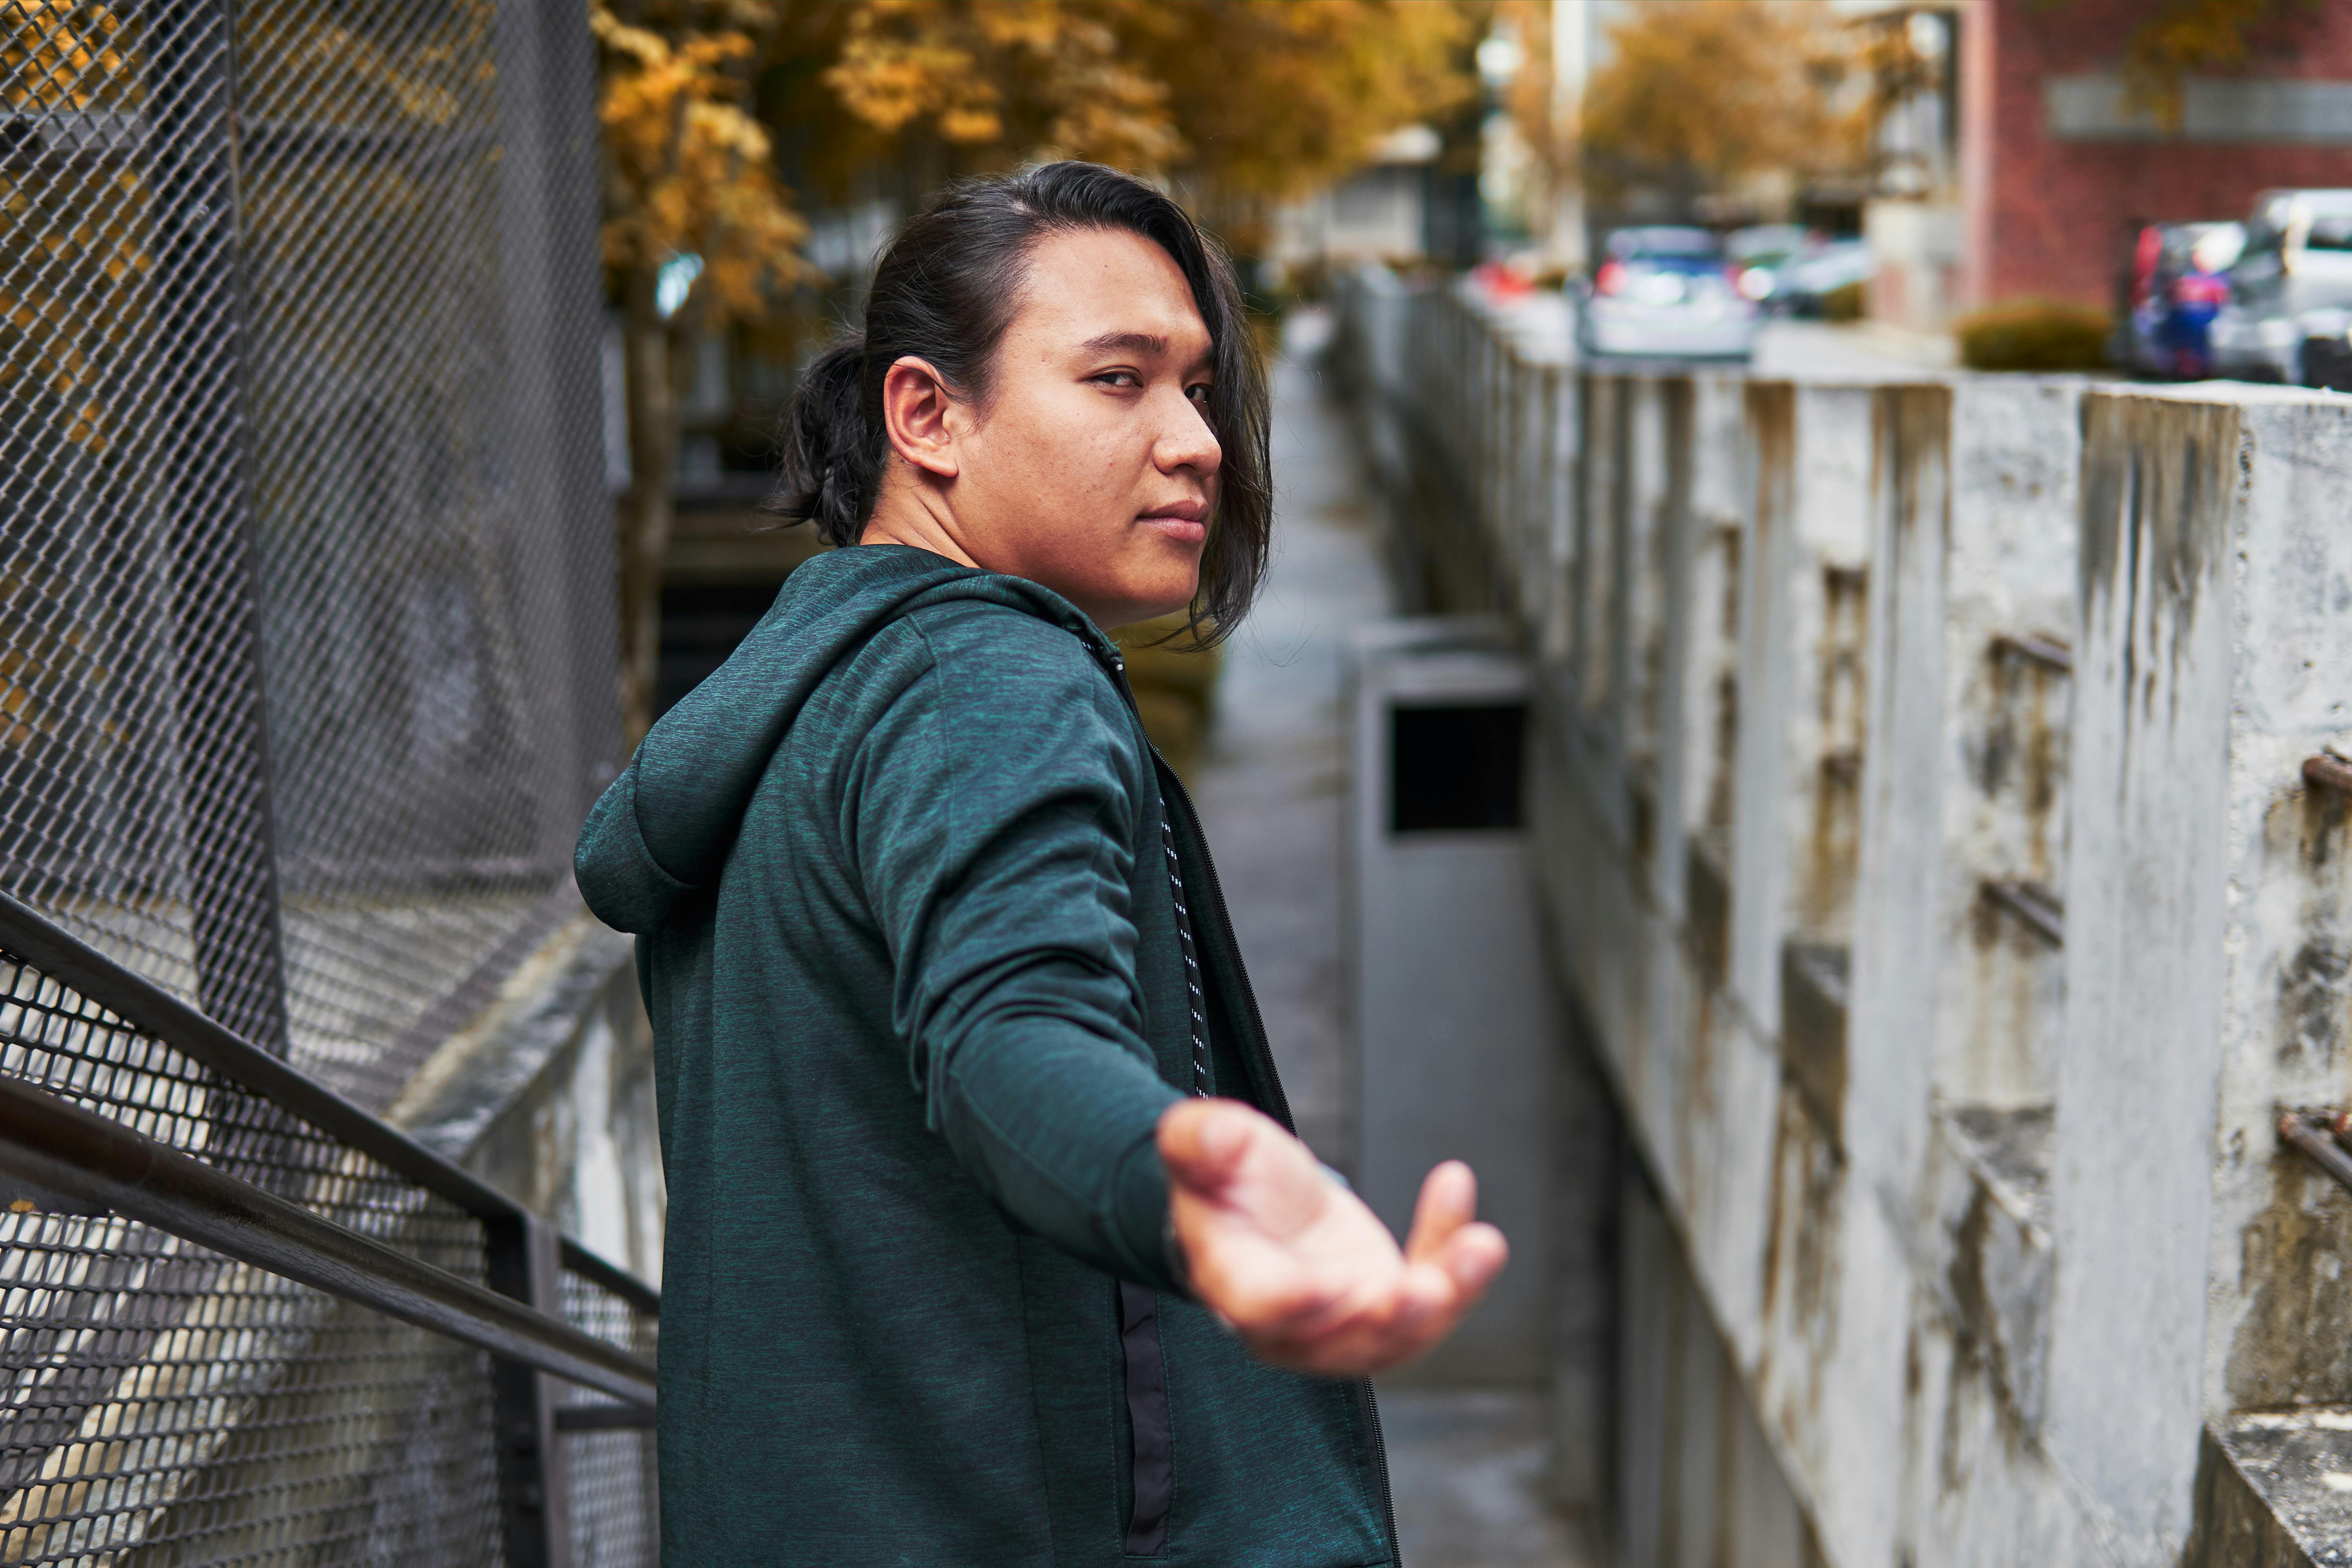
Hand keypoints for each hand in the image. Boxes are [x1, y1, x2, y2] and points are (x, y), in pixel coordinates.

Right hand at [1157, 1097, 1506, 1377]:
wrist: (1254, 1204)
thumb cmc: (1223, 1179)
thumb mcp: (1204, 1145)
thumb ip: (1200, 1140)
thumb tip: (1207, 1136)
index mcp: (1234, 1280)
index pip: (1259, 1305)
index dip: (1291, 1302)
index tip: (1328, 1284)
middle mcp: (1289, 1324)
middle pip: (1340, 1341)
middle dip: (1389, 1321)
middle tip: (1427, 1291)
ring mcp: (1344, 1323)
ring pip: (1400, 1334)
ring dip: (1448, 1296)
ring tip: (1481, 1247)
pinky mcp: (1386, 1306)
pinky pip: (1433, 1293)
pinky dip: (1453, 1253)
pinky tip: (1455, 1189)